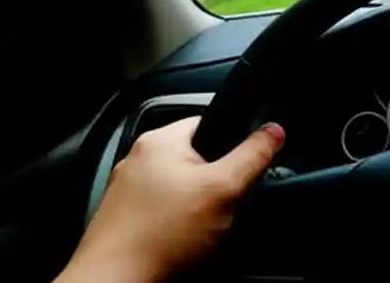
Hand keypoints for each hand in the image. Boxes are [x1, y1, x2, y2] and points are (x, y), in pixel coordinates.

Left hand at [56, 117, 284, 282]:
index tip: (243, 168)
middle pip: (195, 159)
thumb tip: (273, 131)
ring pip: (178, 188)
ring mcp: (126, 190)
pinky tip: (181, 242)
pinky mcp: (122, 218)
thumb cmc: (162, 235)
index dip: (233, 144)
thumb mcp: (223, 190)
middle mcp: (137, 159)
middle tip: (223, 204)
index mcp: (159, 140)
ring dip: (195, 205)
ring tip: (200, 228)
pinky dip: (174, 224)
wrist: (116, 281)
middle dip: (214, 182)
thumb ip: (252, 157)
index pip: (208, 123)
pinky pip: (160, 211)